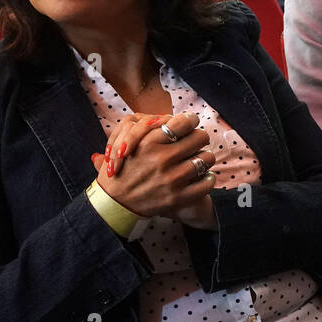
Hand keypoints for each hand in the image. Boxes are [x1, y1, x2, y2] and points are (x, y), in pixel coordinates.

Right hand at [92, 113, 217, 224]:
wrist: (114, 203)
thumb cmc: (122, 170)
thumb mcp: (127, 143)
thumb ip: (148, 129)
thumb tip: (172, 117)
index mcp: (149, 142)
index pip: (184, 122)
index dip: (191, 120)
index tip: (191, 122)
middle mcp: (162, 158)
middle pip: (200, 137)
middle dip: (199, 138)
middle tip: (196, 142)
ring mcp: (171, 179)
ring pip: (207, 158)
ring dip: (205, 157)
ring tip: (200, 160)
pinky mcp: (178, 197)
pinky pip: (206, 182)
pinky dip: (208, 178)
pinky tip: (202, 177)